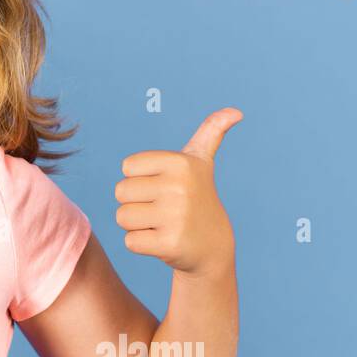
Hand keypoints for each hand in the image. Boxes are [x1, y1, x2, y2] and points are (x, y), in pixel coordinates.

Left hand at [114, 107, 241, 276]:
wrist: (213, 246)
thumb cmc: (197, 197)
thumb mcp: (201, 162)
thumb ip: (210, 132)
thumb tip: (235, 111)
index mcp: (181, 163)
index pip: (127, 167)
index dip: (140, 179)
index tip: (163, 186)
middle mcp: (179, 187)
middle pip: (121, 192)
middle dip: (136, 202)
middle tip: (162, 209)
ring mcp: (175, 217)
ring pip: (122, 217)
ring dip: (136, 224)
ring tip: (161, 224)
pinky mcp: (170, 244)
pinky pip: (130, 241)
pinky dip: (141, 244)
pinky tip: (162, 241)